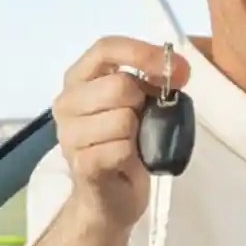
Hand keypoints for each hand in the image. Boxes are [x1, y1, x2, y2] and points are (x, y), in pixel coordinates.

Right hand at [52, 36, 190, 231]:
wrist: (111, 197)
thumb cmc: (126, 144)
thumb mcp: (140, 104)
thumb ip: (151, 81)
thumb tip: (178, 69)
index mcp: (79, 79)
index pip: (106, 47)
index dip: (143, 53)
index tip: (177, 70)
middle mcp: (67, 102)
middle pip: (119, 85)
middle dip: (142, 103)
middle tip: (143, 120)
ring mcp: (69, 135)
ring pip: (122, 119)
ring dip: (138, 133)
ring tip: (132, 143)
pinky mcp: (81, 164)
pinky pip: (121, 149)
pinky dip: (133, 156)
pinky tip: (126, 161)